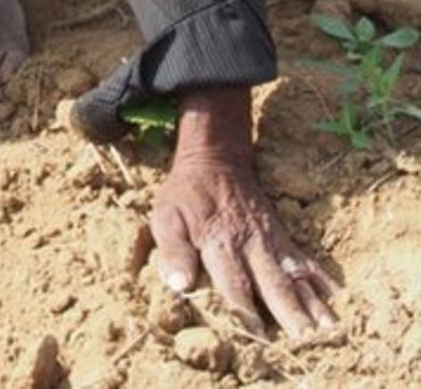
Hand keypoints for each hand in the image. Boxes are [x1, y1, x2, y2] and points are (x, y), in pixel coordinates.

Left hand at [150, 155, 335, 338]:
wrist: (214, 161)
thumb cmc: (185, 196)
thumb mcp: (166, 219)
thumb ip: (172, 252)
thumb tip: (179, 286)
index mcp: (220, 246)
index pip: (235, 288)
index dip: (247, 315)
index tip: (260, 342)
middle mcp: (250, 246)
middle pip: (273, 286)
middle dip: (291, 315)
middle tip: (308, 342)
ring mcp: (271, 242)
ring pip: (295, 276)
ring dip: (313, 303)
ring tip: (331, 329)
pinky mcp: (282, 237)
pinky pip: (305, 260)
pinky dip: (322, 279)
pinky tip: (338, 297)